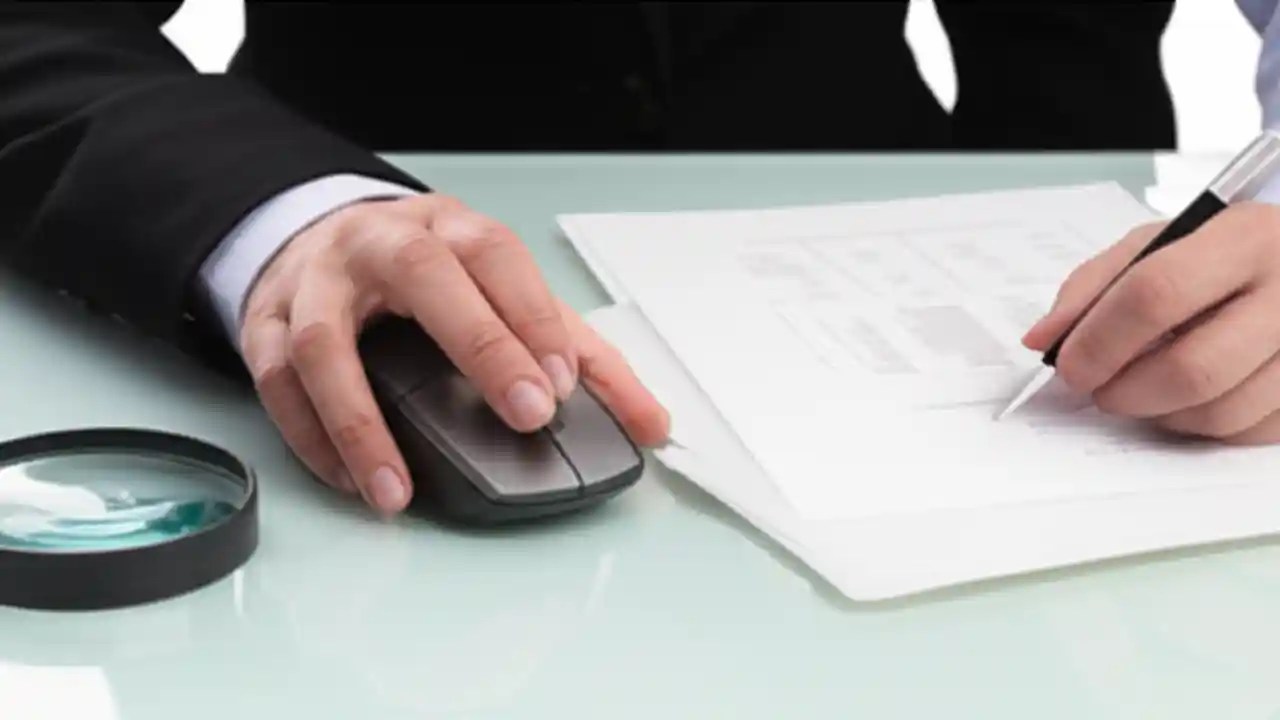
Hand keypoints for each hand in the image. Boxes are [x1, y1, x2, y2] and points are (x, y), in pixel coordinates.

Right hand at [239, 193, 669, 513]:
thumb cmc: (429, 273)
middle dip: (480, 344)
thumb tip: (652, 423)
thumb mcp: (508, 295)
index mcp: (450, 230)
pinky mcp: (266, 322)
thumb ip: (582, 358)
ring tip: (396, 489)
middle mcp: (381, 244)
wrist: (326, 235)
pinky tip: (350, 479)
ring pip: (325, 340)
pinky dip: (309, 436)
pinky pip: (275, 381)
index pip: (498, 258)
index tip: (562, 384)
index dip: (533, 317)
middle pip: (425, 278)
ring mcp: (316, 281)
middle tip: (524, 414)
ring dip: (359, 420)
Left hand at [1022, 202, 1279, 444]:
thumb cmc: (1221, 254)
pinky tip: (1188, 399)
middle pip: (1193, 368)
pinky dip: (1202, 427)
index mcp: (1246, 238)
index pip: (1157, 294)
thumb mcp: (1161, 243)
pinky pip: (1247, 434)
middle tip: (1098, 389)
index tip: (1069, 365)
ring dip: (1159, 415)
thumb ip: (1095, 285)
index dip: (1100, 340)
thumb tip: (1044, 340)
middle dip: (1125, 391)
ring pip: (1221, 412)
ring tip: (1141, 390)